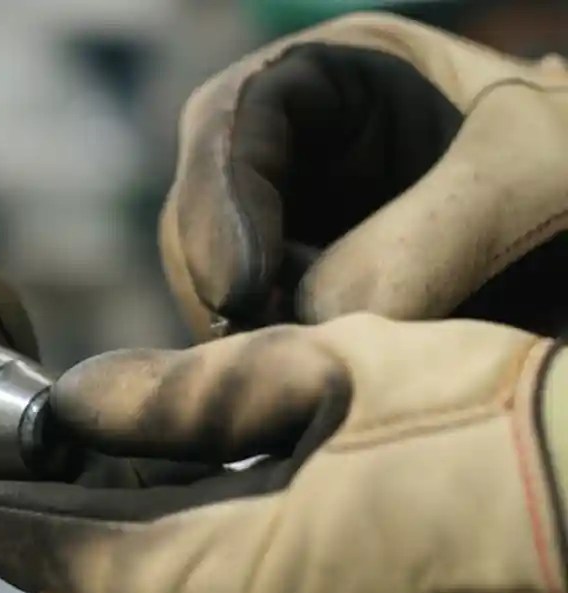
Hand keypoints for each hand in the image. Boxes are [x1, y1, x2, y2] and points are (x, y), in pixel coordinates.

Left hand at [0, 314, 567, 592]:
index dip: (9, 524)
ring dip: (138, 577)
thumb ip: (173, 394)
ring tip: (159, 499)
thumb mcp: (315, 373)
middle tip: (81, 476)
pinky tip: (239, 541)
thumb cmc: (479, 432)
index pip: (64, 559)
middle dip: (73, 546)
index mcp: (218, 581)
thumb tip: (78, 399)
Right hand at [161, 12, 567, 339]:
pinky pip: (260, 331)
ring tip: (325, 365)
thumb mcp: (526, 181)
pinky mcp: (307, 296)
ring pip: (221, 283)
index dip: (220, 205)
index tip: (243, 294)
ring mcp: (296, 223)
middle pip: (205, 211)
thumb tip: (314, 316)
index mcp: (340, 74)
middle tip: (286, 346)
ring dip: (255, 333)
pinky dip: (280, 360)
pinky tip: (323, 378)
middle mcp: (299, 148)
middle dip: (231, 283)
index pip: (233, 120)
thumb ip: (423, 241)